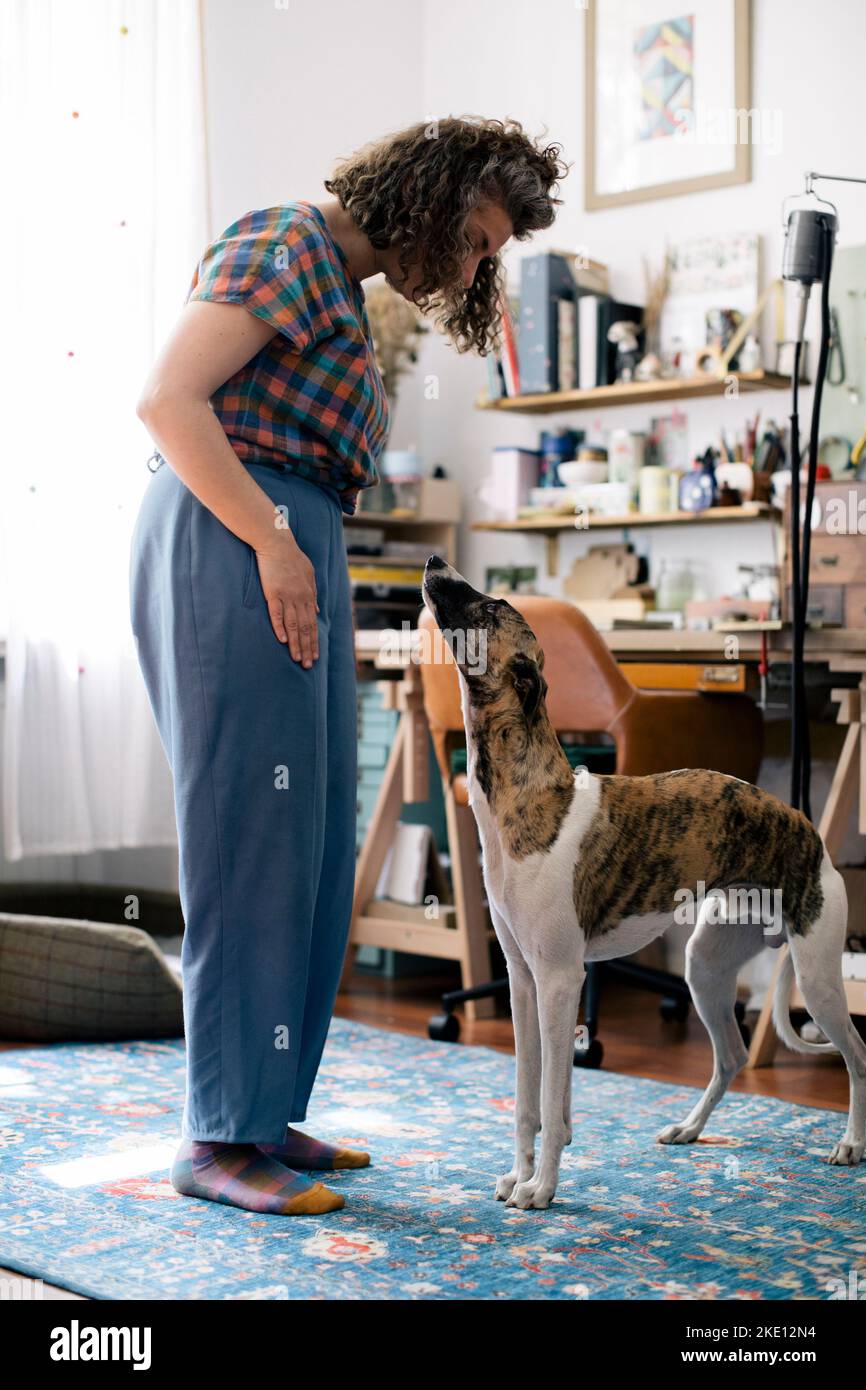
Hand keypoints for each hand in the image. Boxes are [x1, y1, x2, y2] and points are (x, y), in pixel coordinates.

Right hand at [254, 531, 319, 665]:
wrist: (276, 543)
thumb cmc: (292, 557)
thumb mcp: (309, 574)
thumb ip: (313, 594)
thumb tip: (317, 612)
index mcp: (308, 595)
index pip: (313, 624)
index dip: (314, 641)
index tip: (315, 656)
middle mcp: (300, 598)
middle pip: (305, 629)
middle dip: (307, 648)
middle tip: (308, 665)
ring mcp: (287, 596)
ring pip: (293, 626)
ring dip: (295, 644)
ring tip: (297, 659)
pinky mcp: (273, 593)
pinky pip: (277, 614)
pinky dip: (279, 628)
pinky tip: (281, 641)